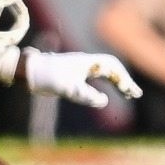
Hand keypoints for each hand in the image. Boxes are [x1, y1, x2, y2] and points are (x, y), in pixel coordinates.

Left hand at [20, 48, 140, 106]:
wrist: (29, 71)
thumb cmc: (48, 77)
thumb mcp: (67, 89)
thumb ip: (86, 95)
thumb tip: (103, 101)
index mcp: (87, 63)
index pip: (112, 67)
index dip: (124, 79)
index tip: (131, 92)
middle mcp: (86, 63)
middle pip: (111, 68)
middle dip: (124, 80)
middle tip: (135, 94)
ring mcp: (80, 68)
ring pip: (104, 72)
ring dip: (116, 82)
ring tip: (127, 94)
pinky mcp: (74, 75)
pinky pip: (96, 77)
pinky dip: (105, 84)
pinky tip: (106, 94)